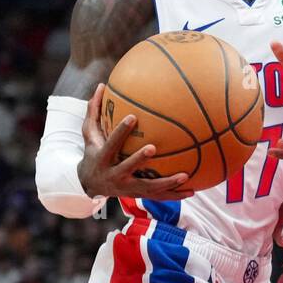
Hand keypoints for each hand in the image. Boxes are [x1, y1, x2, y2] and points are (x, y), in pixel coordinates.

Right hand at [76, 84, 193, 200]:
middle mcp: (114, 175)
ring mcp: (126, 187)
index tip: (132, 117)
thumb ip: (94, 111)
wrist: (89, 185)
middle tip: (154, 147)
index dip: (120, 132)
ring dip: (166, 184)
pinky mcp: (137, 195)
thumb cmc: (93, 152)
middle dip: (139, 159)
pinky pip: (157, 196)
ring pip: (147, 188)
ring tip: (185, 176)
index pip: (111, 143)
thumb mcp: (89, 135)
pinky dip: (174, 195)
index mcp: (103, 159)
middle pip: (127, 168)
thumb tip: (100, 85)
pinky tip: (192, 191)